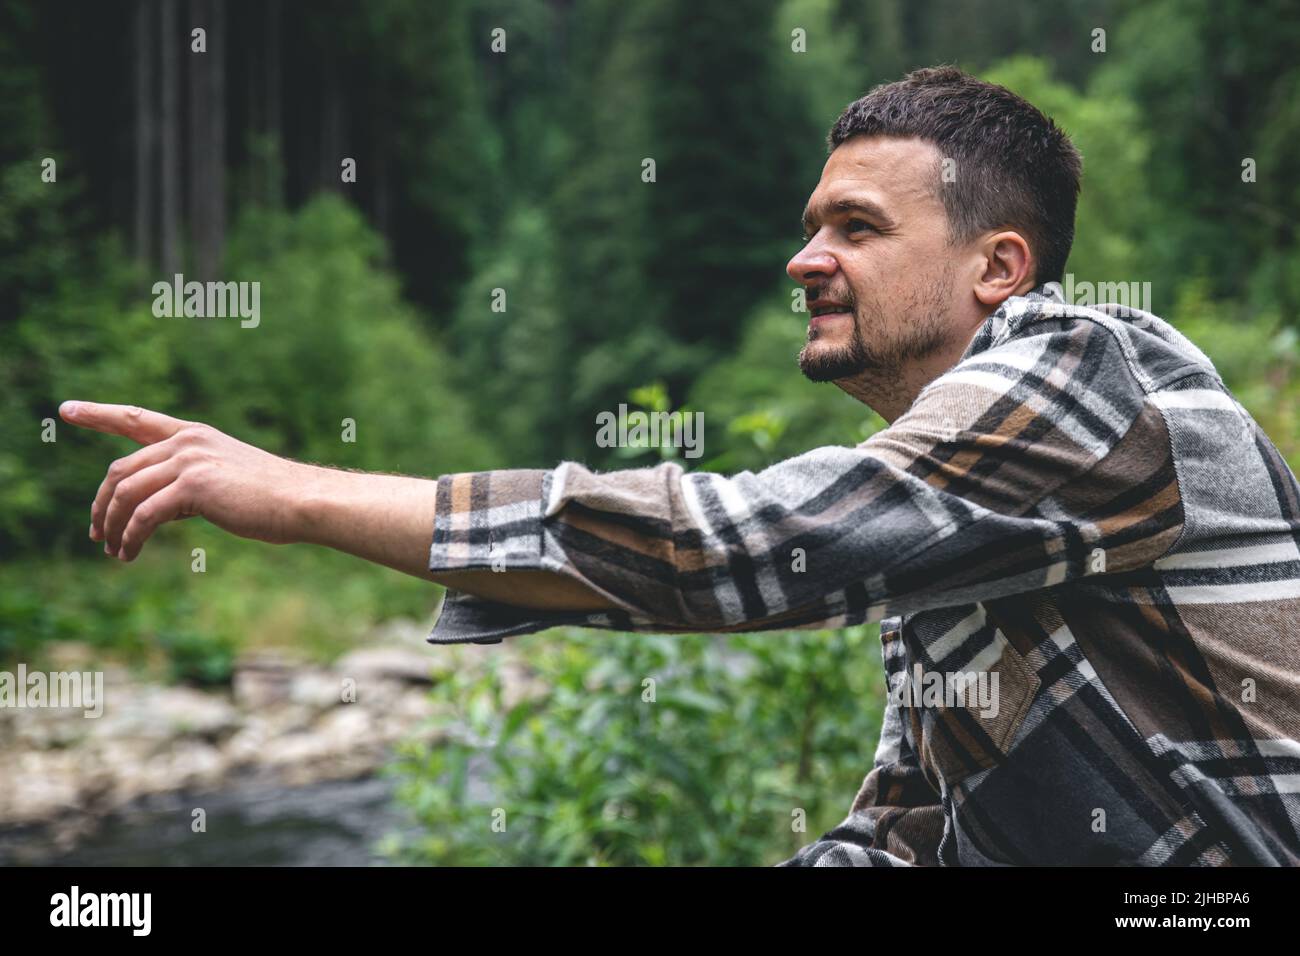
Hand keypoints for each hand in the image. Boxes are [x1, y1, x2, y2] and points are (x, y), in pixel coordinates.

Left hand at [61, 401, 313, 560]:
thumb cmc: (272, 499)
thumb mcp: (225, 482)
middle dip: (100, 503)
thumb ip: (188, 485)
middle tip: (95, 532)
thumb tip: (154, 510)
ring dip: (111, 526)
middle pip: (121, 470)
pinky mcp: (193, 487)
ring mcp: (189, 461)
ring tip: (111, 550)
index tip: (66, 410)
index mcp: (195, 435)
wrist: (303, 501)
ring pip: (126, 494)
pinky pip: (143, 515)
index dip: (98, 415)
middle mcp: (188, 442)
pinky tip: (129, 553)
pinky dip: (130, 537)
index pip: (136, 419)